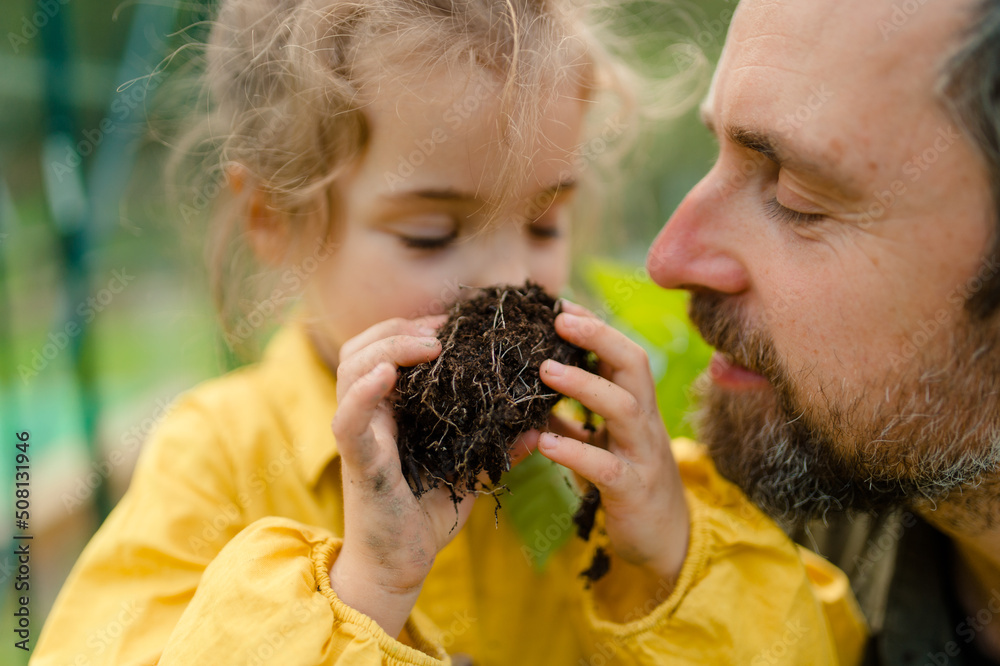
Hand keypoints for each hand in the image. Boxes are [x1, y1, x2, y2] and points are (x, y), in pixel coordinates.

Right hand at [329, 315, 477, 636]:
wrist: (400, 567)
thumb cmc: (427, 516)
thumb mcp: (469, 470)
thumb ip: (496, 444)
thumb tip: (538, 423)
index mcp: (390, 410)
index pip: (386, 349)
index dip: (414, 328)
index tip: (454, 322)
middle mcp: (369, 416)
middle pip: (362, 348)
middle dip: (400, 328)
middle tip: (442, 329)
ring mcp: (359, 436)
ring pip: (352, 370)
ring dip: (388, 347)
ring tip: (428, 345)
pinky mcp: (358, 462)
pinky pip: (348, 420)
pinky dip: (362, 393)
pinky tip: (387, 374)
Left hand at [537, 301, 689, 583]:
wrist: (668, 542)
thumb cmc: (629, 483)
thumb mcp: (604, 443)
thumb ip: (574, 419)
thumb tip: (532, 392)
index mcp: (637, 406)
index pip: (623, 353)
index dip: (596, 326)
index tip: (561, 305)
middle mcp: (645, 423)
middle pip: (633, 365)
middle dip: (599, 337)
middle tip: (558, 320)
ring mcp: (642, 455)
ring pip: (624, 407)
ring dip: (584, 385)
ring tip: (545, 370)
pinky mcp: (633, 490)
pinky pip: (605, 467)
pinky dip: (573, 451)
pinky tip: (542, 442)